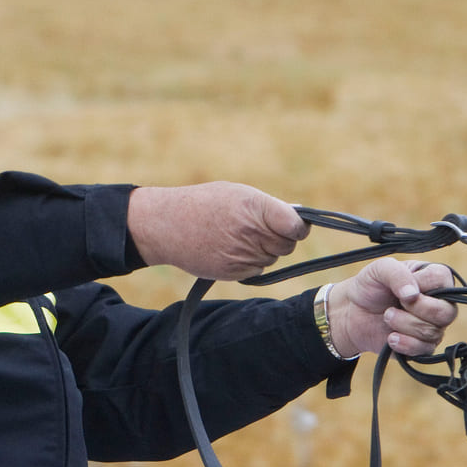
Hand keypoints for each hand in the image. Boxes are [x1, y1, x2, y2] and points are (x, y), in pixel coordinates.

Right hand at [127, 183, 308, 280]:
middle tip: (258, 228)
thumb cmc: (204, 203)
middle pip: (286, 245)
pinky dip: (249, 262)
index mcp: (255, 207)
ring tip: (237, 236)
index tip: (294, 226)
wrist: (167, 225)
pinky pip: (255, 269)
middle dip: (279, 238)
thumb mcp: (238, 193)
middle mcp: (251, 232)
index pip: (295, 226)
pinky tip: (229, 249)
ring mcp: (242, 255)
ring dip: (262, 250)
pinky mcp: (233, 272)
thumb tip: (299, 216)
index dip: (298, 227)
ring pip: (271, 258)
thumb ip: (269, 207)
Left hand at [325, 260, 457, 357]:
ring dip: (403, 324)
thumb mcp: (380, 269)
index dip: (421, 285)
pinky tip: (390, 337)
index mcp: (434, 278)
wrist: (353, 312)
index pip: (443, 279)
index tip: (402, 288)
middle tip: (393, 305)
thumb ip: (397, 274)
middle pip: (447, 312)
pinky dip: (404, 343)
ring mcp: (434, 326)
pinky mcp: (423, 346)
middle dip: (415, 310)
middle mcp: (440, 302)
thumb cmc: (370, 286)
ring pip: (433, 332)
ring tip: (386, 316)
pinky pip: (424, 349)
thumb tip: (413, 295)